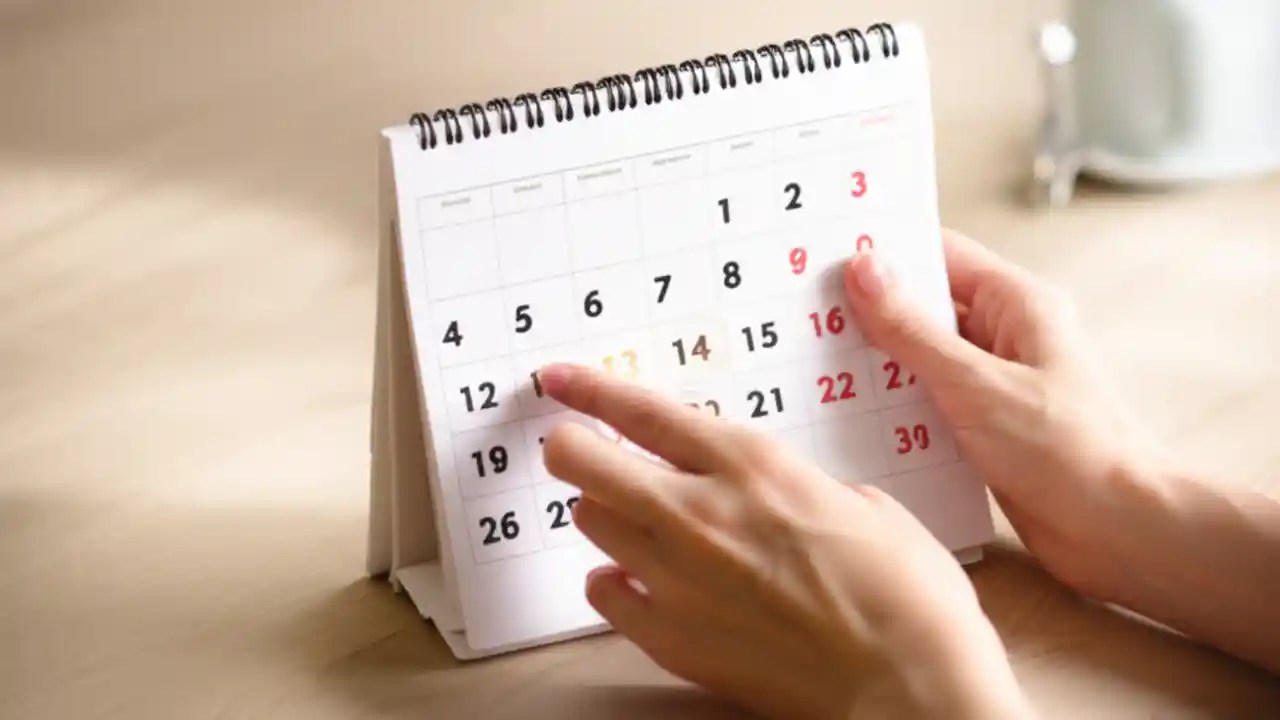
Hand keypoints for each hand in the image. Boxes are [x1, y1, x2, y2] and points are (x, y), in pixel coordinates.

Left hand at [538, 364, 1028, 718]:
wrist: (912, 684)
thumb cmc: (907, 594)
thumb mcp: (863, 502)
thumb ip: (797, 485)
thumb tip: (774, 493)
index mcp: (752, 465)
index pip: (640, 411)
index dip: (588, 390)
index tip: (559, 381)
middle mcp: (700, 513)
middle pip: (584, 463)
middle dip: (571, 446)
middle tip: (579, 447)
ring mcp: (677, 579)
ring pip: (591, 523)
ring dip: (607, 512)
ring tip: (640, 520)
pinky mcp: (672, 639)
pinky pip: (605, 595)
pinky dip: (615, 582)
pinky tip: (643, 582)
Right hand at [842, 230, 1165, 600]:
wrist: (1120, 532)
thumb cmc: (1069, 451)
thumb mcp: (977, 385)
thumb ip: (913, 330)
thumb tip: (865, 268)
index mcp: (1017, 304)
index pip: (939, 254)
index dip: (883, 253)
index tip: (822, 259)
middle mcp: (1005, 335)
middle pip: (923, 305)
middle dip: (867, 312)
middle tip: (802, 317)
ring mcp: (994, 382)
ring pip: (919, 357)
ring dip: (875, 365)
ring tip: (812, 367)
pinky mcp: (985, 426)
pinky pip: (926, 402)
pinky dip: (891, 408)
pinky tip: (849, 419)